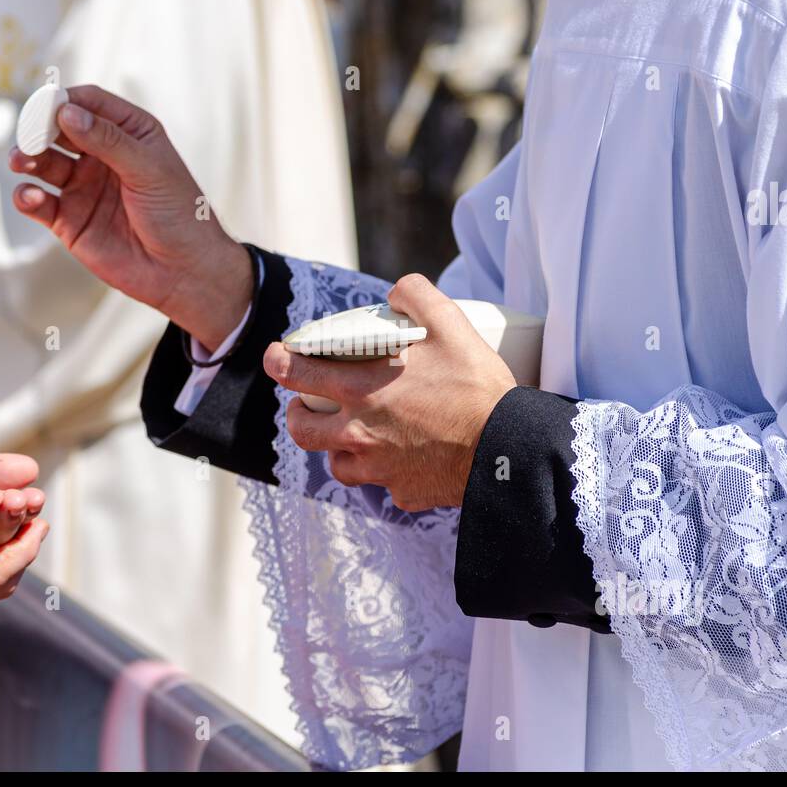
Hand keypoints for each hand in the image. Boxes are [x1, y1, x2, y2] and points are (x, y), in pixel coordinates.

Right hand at [9, 85, 253, 350]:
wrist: (184, 271)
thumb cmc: (179, 215)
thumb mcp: (149, 169)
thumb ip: (108, 140)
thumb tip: (67, 112)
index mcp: (128, 134)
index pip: (88, 103)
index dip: (64, 101)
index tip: (46, 106)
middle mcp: (102, 156)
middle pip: (58, 130)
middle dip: (39, 129)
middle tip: (29, 136)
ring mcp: (84, 187)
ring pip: (43, 163)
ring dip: (28, 158)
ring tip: (23, 161)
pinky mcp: (69, 221)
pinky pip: (38, 202)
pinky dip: (27, 196)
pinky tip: (32, 197)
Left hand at [263, 275, 516, 511]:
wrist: (508, 451)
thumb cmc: (477, 388)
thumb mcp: (451, 325)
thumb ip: (415, 296)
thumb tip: (396, 292)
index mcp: (361, 390)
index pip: (296, 374)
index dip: (279, 362)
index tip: (278, 357)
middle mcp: (359, 434)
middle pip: (302, 430)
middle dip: (298, 413)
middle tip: (308, 404)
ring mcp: (379, 470)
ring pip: (337, 464)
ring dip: (338, 448)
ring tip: (355, 435)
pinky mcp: (402, 494)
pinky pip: (382, 484)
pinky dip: (386, 471)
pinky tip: (404, 458)